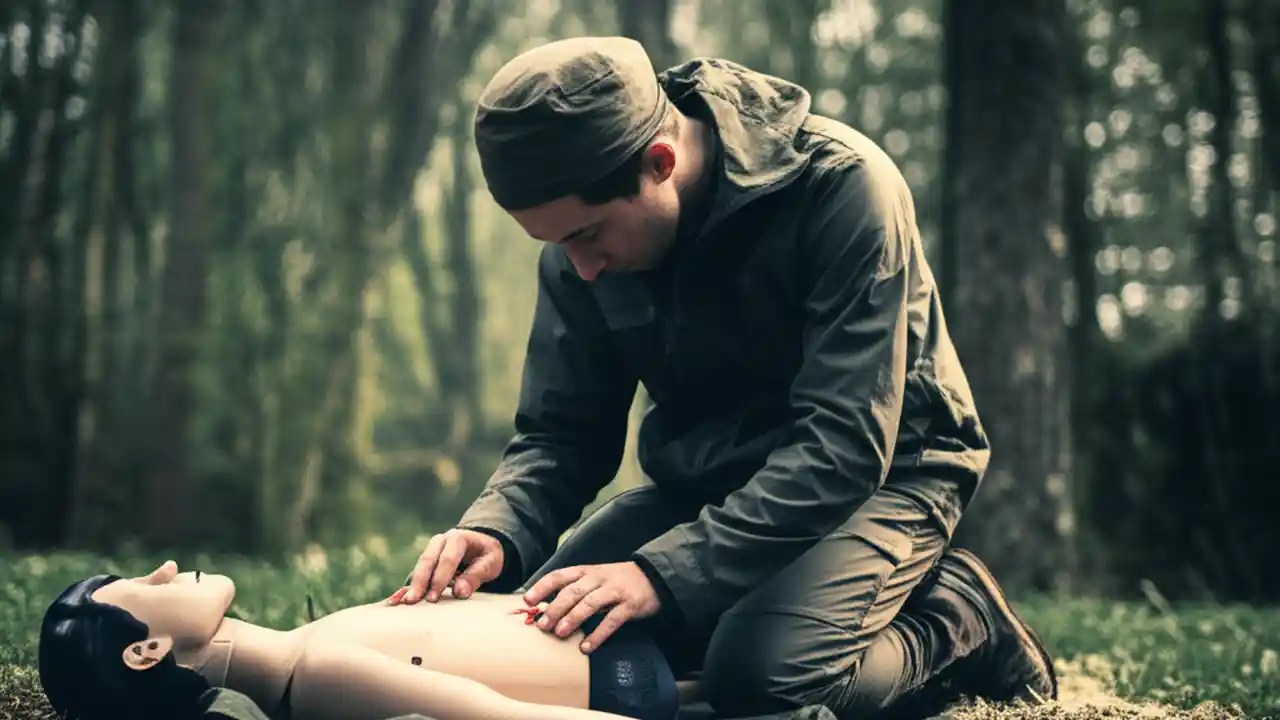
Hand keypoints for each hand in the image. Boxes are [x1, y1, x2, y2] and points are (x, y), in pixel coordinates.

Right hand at [395, 529, 504, 603]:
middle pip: (428, 561)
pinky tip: (395, 600)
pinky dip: (406, 586)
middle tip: (413, 601)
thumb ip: (476, 576)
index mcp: (458, 538)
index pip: (447, 559)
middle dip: (420, 582)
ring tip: (402, 603)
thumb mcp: (490, 562)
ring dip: (411, 585)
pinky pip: (415, 574)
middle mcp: (440, 541)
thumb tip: (459, 593)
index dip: (440, 579)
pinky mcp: (426, 562)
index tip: (433, 598)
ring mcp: (431, 550)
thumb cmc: (487, 555)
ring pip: (419, 567)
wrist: (481, 544)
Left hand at [522, 561, 660, 653]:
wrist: (653, 577)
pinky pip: (612, 620)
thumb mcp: (595, 578)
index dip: (543, 587)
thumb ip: (575, 589)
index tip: (528, 600)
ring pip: (590, 603)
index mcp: (587, 571)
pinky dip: (598, 634)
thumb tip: (546, 606)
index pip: (560, 576)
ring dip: (573, 618)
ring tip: (559, 633)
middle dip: (555, 608)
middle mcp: (599, 578)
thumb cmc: (617, 581)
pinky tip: (587, 646)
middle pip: (573, 591)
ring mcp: (615, 590)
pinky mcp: (630, 604)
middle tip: (542, 625)